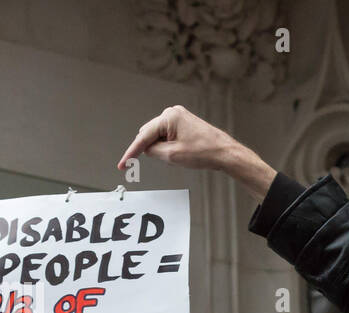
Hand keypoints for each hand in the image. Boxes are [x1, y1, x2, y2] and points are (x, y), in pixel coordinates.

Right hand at [117, 105, 274, 197]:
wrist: (225, 153)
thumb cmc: (204, 152)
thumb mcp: (172, 156)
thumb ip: (153, 151)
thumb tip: (146, 149)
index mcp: (168, 117)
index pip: (143, 137)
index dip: (132, 153)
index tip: (123, 164)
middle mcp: (172, 112)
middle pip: (150, 134)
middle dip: (151, 149)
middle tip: (164, 161)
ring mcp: (179, 117)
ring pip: (159, 136)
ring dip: (162, 148)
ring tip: (181, 156)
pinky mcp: (184, 123)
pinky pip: (168, 136)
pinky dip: (169, 146)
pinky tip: (182, 153)